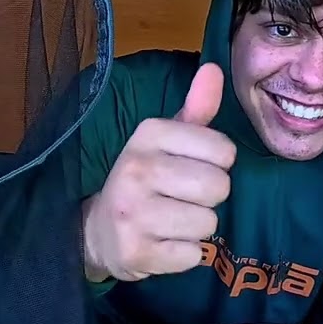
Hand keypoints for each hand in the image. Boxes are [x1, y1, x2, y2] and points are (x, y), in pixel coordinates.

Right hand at [83, 63, 236, 281]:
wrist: (99, 230)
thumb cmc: (146, 179)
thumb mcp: (167, 139)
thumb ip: (196, 108)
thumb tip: (214, 68)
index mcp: (148, 134)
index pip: (223, 150)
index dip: (218, 164)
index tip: (193, 167)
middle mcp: (136, 169)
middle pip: (218, 187)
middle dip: (210, 197)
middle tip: (184, 198)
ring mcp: (133, 213)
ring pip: (208, 223)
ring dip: (198, 228)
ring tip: (173, 221)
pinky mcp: (135, 252)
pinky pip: (192, 255)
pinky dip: (185, 255)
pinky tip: (164, 243)